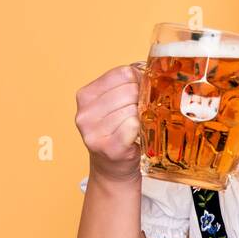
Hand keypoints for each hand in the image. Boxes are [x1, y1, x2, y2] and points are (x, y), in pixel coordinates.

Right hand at [75, 63, 145, 183]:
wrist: (112, 169)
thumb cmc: (117, 133)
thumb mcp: (113, 104)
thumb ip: (127, 85)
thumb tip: (153, 69)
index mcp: (85, 95)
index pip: (122, 73)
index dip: (139, 80)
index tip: (142, 92)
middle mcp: (85, 113)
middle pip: (129, 90)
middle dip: (142, 98)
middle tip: (143, 112)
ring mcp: (93, 132)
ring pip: (132, 108)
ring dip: (143, 115)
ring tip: (139, 125)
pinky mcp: (108, 147)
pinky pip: (133, 125)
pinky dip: (141, 128)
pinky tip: (137, 135)